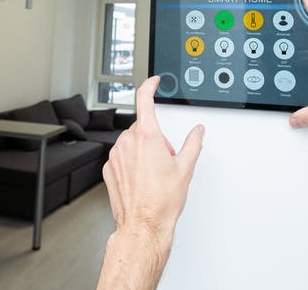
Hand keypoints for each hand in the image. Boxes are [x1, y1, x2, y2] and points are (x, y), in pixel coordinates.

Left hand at [103, 76, 204, 249]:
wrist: (143, 225)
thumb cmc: (162, 201)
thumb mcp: (185, 168)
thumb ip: (193, 143)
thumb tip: (198, 131)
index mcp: (147, 136)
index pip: (144, 99)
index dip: (150, 86)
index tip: (154, 82)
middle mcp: (127, 142)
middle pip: (143, 127)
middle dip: (156, 138)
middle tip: (166, 160)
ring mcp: (115, 156)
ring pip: (132, 142)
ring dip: (143, 151)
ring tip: (154, 174)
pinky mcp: (109, 169)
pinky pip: (122, 157)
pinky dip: (132, 163)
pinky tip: (142, 180)